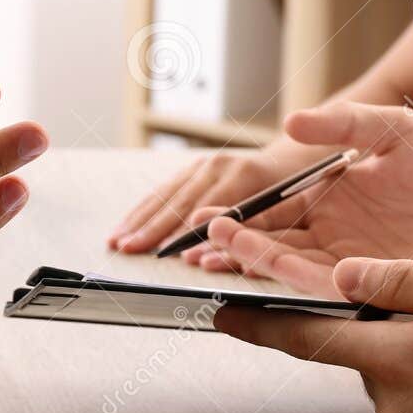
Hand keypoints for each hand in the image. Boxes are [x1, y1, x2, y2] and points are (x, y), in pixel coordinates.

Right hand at [108, 141, 317, 256]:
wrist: (295, 157)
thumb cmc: (294, 190)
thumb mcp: (286, 208)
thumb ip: (253, 227)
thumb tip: (213, 255)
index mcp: (244, 174)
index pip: (206, 208)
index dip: (184, 232)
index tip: (164, 252)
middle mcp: (219, 166)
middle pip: (179, 201)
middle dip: (150, 227)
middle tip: (128, 249)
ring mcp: (204, 165)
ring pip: (165, 195)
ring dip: (139, 220)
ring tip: (117, 241)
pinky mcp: (194, 168)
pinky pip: (164, 191)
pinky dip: (143, 210)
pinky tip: (127, 225)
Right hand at [200, 103, 412, 293]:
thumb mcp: (399, 130)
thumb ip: (347, 123)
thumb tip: (291, 120)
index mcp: (327, 198)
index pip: (270, 209)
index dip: (237, 215)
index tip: (206, 218)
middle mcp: (330, 236)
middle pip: (268, 243)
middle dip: (230, 245)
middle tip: (197, 243)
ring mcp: (349, 267)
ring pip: (286, 270)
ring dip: (251, 266)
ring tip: (219, 257)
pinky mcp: (374, 293)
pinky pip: (325, 293)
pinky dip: (292, 289)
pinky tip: (269, 279)